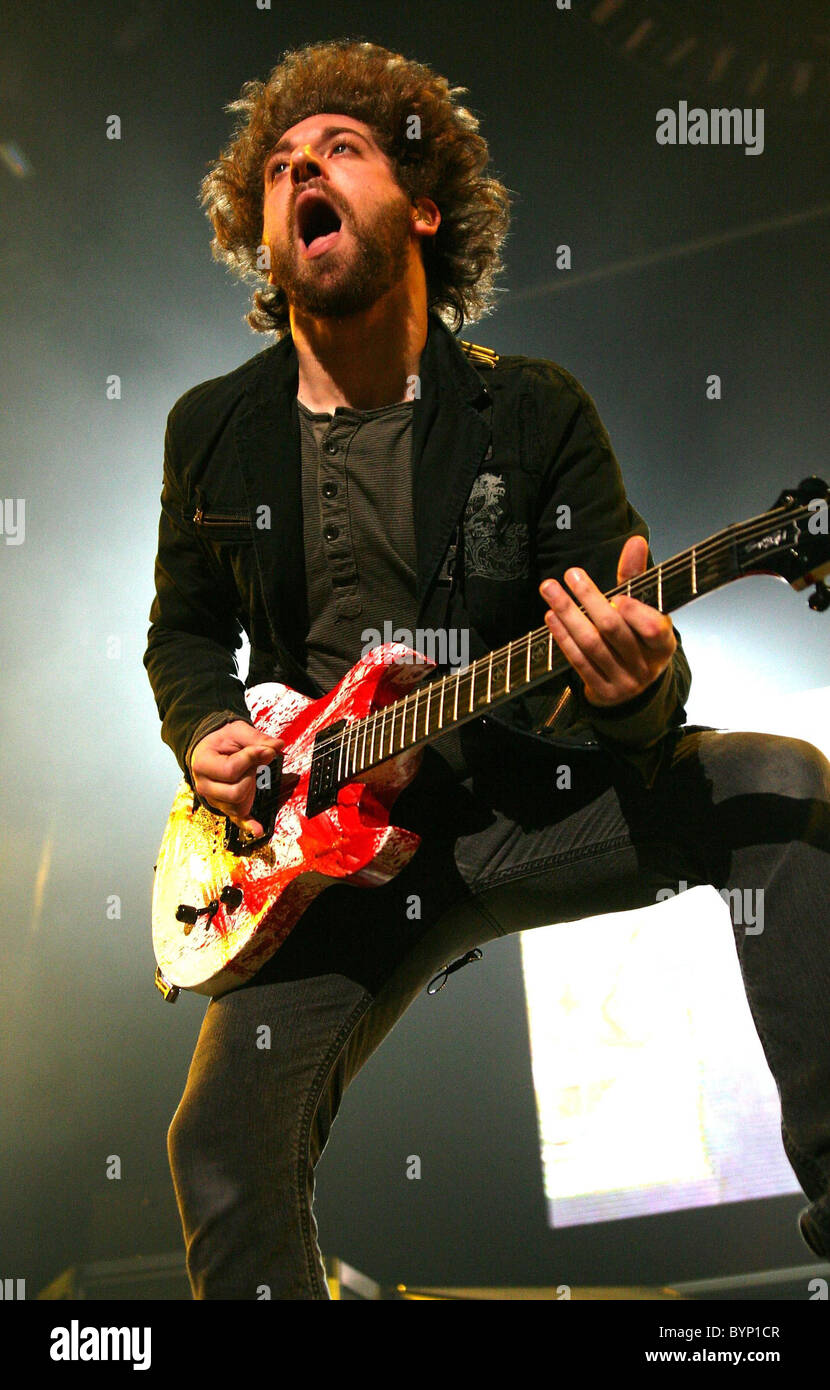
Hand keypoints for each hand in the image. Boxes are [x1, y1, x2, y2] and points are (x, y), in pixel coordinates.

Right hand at [190, 719, 283, 836]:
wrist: (211, 749)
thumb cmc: (223, 741)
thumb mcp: (237, 732)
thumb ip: (257, 739)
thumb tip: (277, 747)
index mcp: (203, 764)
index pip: (231, 770)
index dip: (252, 759)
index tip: (265, 750)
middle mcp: (204, 785)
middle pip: (235, 793)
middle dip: (251, 777)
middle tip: (252, 765)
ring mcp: (214, 799)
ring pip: (239, 805)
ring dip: (251, 790)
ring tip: (248, 775)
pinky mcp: (225, 807)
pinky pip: (237, 820)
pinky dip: (248, 825)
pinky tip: (258, 829)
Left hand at [538, 535, 675, 707]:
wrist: (634, 688)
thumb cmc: (638, 639)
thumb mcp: (644, 611)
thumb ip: (636, 578)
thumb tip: (636, 542)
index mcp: (663, 644)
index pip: (654, 629)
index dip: (635, 613)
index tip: (617, 595)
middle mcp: (645, 666)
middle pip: (614, 631)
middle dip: (590, 600)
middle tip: (571, 574)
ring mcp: (623, 682)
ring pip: (591, 644)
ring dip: (567, 614)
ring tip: (549, 589)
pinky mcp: (602, 692)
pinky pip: (578, 661)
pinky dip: (563, 637)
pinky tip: (551, 617)